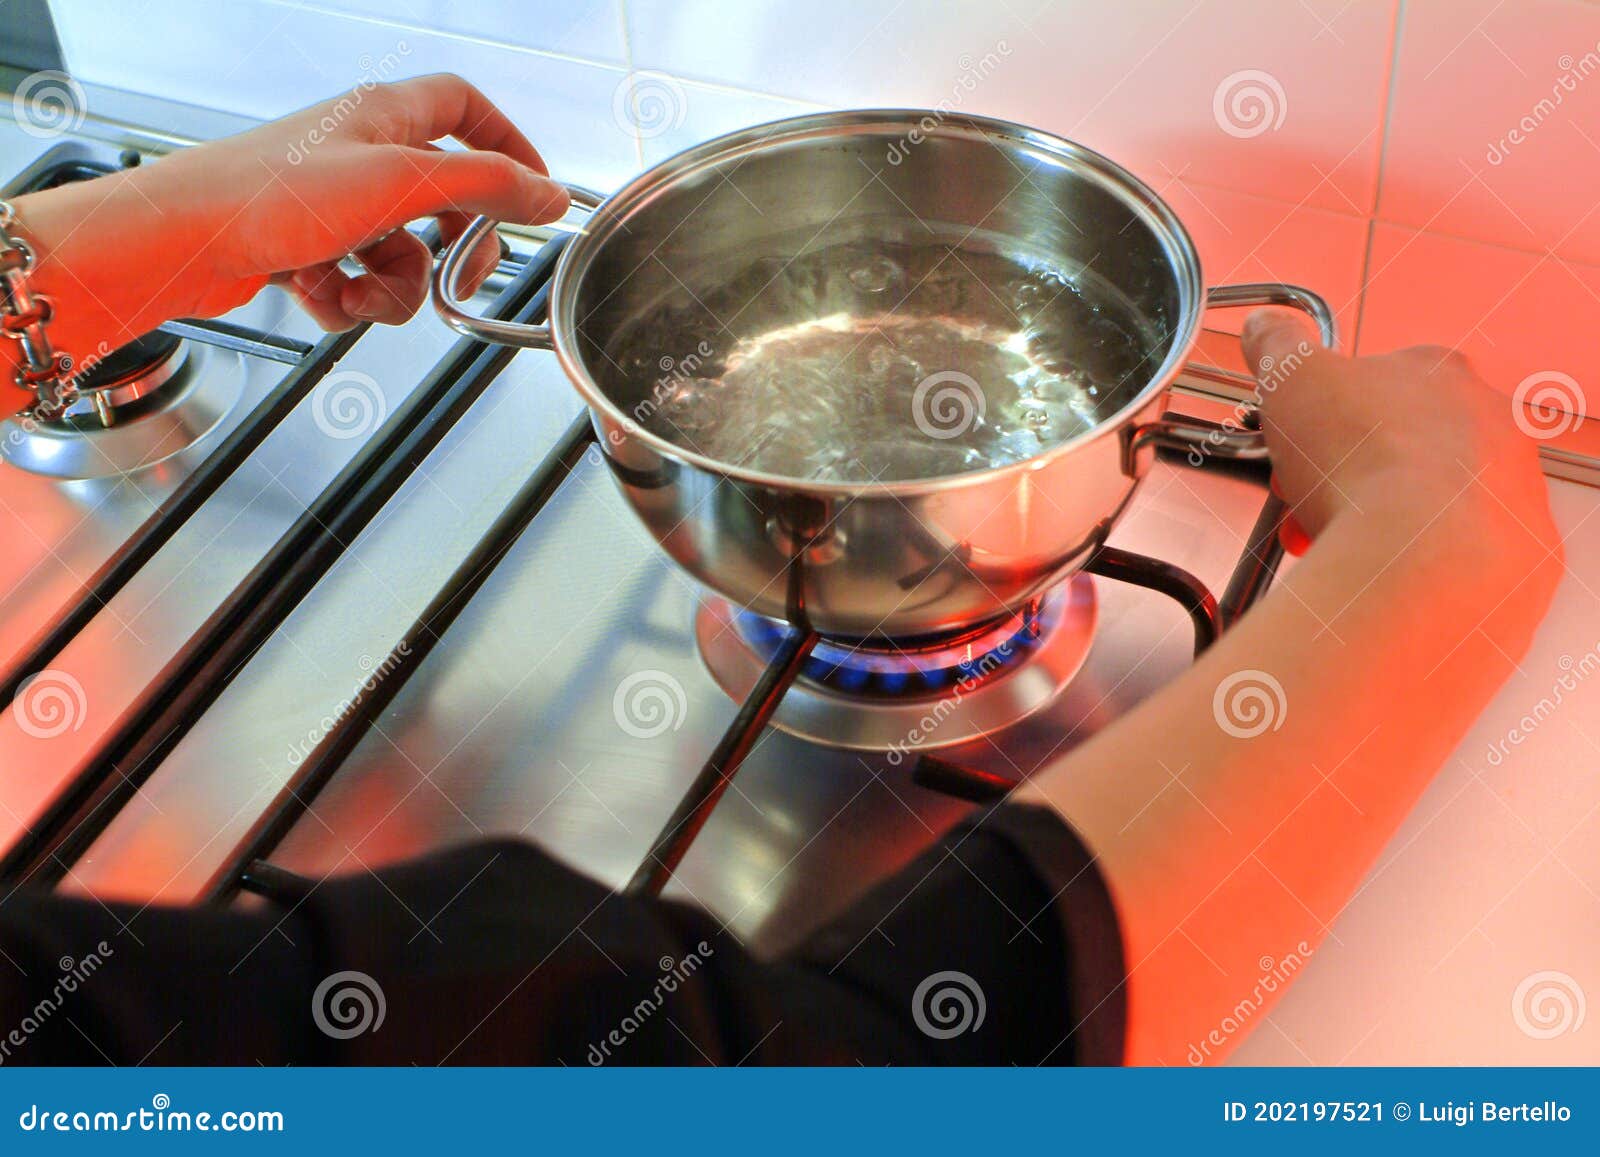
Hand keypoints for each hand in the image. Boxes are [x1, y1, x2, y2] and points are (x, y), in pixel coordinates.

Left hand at [6, 74, 567, 398]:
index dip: (508, 147)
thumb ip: (484, 186)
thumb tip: (548, 194)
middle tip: (458, 283)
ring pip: (402, 256)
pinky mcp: (306, 247)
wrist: (181, 243)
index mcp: (384, 118)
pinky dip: (347, 300)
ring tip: (360, 293)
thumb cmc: (267, 197)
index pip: (466, 109)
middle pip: (442, 201)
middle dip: (452, 251)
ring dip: (392, 290)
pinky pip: (358, 283)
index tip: (534, 193)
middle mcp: (359, 154)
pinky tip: (320, 295)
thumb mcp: (399, 184)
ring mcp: (333, 203)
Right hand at [1241, 308, 1552, 553]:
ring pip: (1430, 498)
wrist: (1421, 552)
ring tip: (1339, 540)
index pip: (1377, 385)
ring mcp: (1511, 484)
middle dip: (1350, 472)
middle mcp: (1489, 421)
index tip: (1301, 449)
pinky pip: (1453, 546)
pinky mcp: (1518, 544)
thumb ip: (1277, 347)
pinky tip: (1380, 566)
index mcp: (1439, 372)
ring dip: (1380, 515)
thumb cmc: (1363, 459)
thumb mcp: (1292, 379)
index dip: (1328, 419)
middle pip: (1402, 444)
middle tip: (1312, 500)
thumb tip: (1266, 326)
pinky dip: (1415, 556)